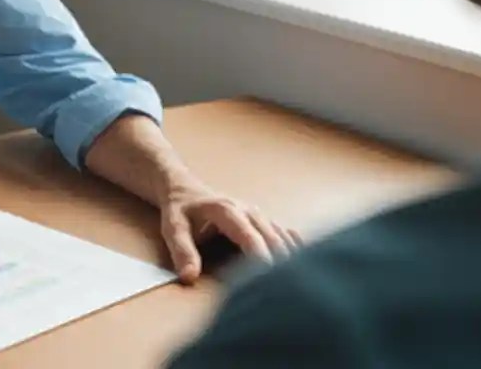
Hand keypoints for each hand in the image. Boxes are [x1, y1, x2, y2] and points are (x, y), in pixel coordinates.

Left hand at [161, 186, 301, 283]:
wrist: (184, 188)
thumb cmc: (179, 209)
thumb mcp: (173, 227)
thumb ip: (182, 251)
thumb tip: (190, 277)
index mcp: (227, 210)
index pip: (251, 238)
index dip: (262, 259)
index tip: (270, 280)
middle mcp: (249, 211)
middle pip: (273, 240)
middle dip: (282, 264)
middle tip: (289, 292)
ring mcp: (259, 216)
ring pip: (284, 238)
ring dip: (293, 259)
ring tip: (302, 285)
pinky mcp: (264, 222)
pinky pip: (286, 236)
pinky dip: (296, 250)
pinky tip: (307, 267)